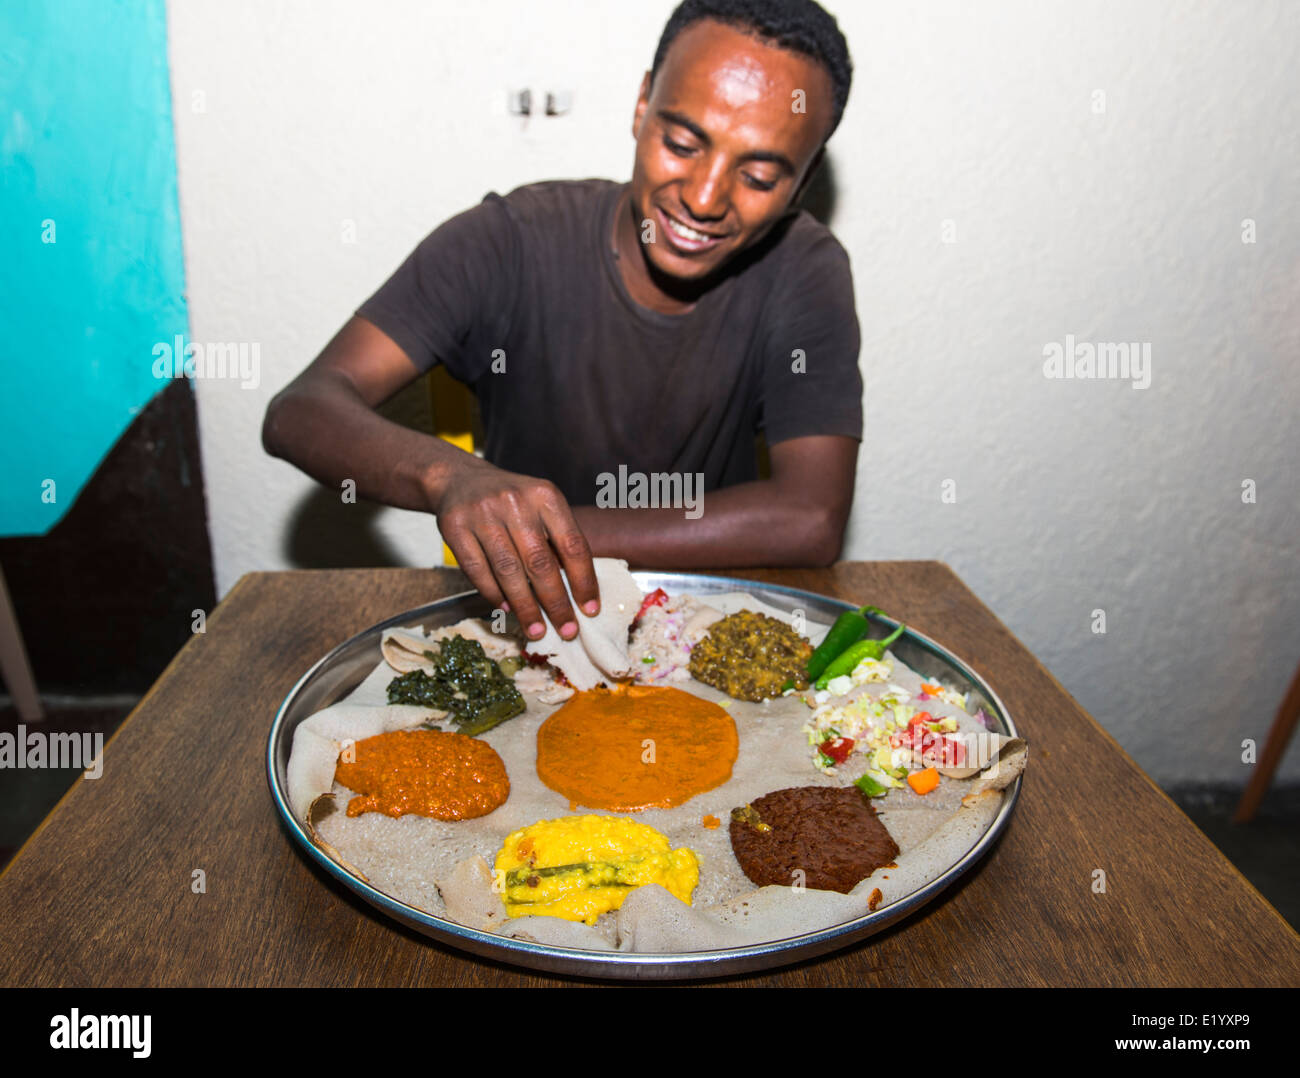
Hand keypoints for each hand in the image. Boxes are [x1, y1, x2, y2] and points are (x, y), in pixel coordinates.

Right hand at [431, 457, 599, 640]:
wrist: (459, 479)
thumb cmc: (510, 501)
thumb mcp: (541, 506)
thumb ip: (558, 539)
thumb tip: (578, 591)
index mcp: (545, 496)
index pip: (572, 545)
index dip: (584, 581)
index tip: (590, 609)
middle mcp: (515, 502)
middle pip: (540, 563)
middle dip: (556, 603)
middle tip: (567, 630)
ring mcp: (482, 514)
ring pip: (508, 572)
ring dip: (525, 607)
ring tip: (537, 629)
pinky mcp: (454, 527)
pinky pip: (477, 570)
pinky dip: (493, 594)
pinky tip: (506, 607)